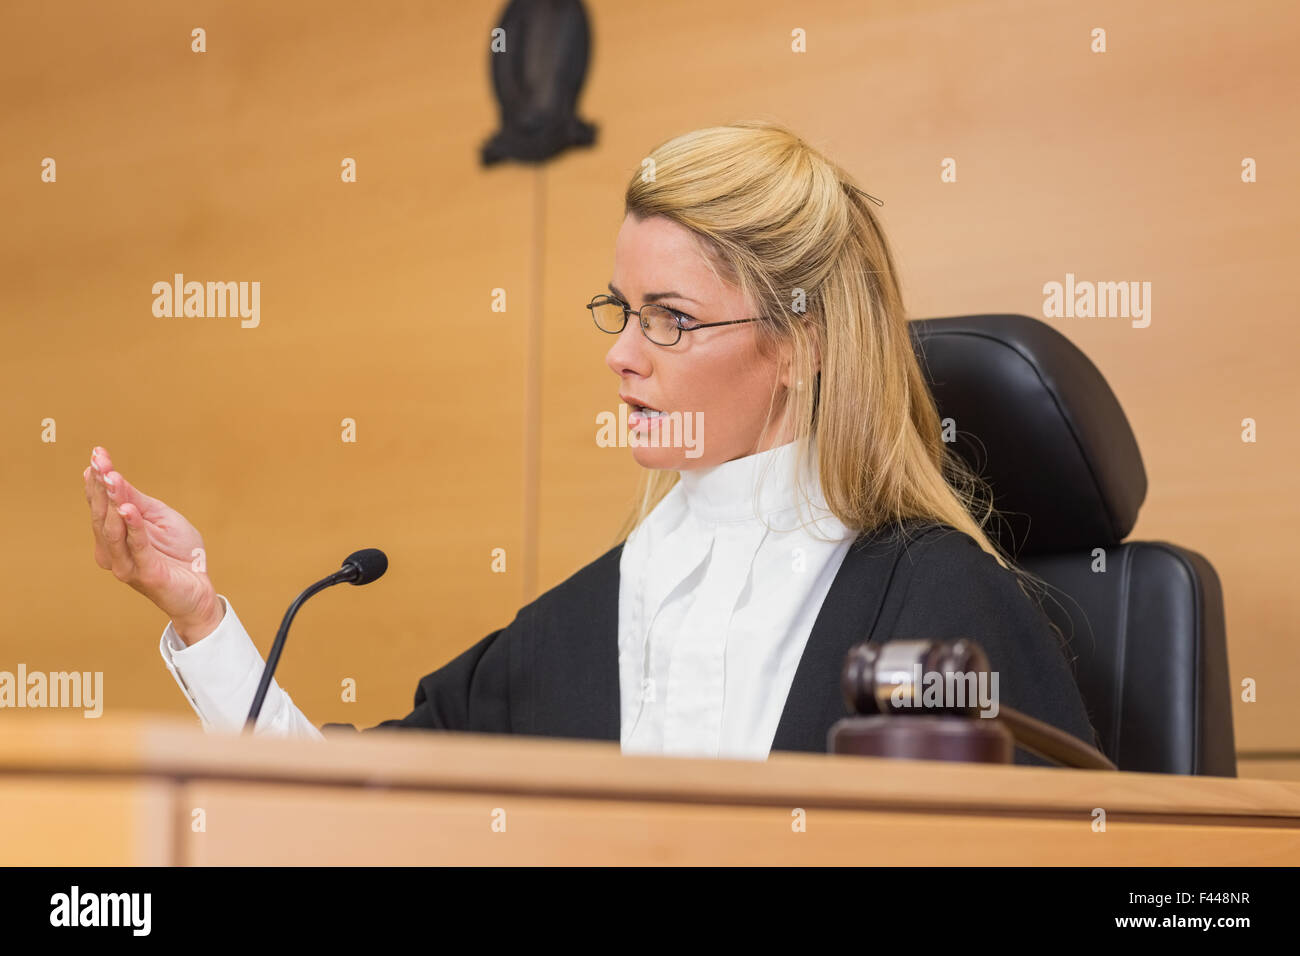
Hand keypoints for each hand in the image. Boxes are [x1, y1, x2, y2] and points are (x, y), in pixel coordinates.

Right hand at [85, 446, 223, 644]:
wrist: (199, 588)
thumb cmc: (179, 553)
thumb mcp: (160, 518)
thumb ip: (137, 501)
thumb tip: (112, 476)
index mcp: (114, 536)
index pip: (101, 504)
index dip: (97, 479)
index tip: (96, 453)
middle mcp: (112, 551)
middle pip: (101, 514)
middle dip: (99, 485)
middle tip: (98, 460)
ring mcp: (125, 564)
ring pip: (112, 530)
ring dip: (111, 502)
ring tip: (110, 478)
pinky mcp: (144, 573)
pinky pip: (136, 546)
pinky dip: (132, 526)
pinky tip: (128, 508)